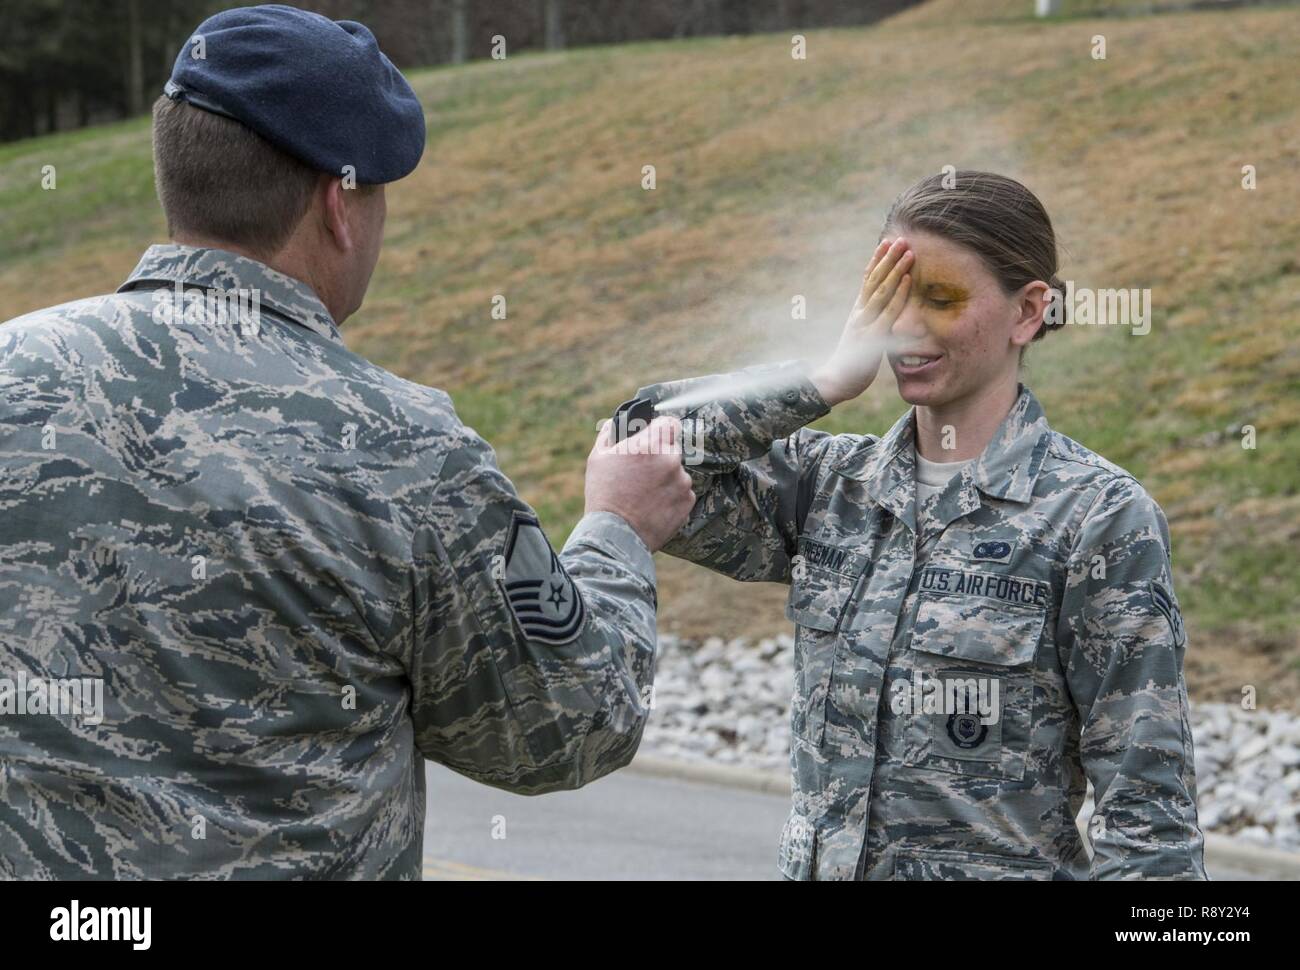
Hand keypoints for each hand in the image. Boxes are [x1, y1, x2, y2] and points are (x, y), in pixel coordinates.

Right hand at [584, 416, 696, 552]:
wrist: (616, 534)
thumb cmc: (604, 495)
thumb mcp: (598, 458)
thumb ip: (609, 434)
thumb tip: (615, 423)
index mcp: (649, 445)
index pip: (669, 423)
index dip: (661, 429)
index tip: (655, 436)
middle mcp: (671, 460)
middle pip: (673, 449)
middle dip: (660, 457)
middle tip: (643, 473)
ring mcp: (682, 482)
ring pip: (678, 472)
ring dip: (667, 478)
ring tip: (645, 494)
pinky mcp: (688, 502)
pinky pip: (683, 492)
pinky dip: (672, 497)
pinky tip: (654, 505)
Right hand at [811, 237, 912, 406]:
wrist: (835, 382)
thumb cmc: (850, 364)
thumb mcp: (861, 339)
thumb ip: (870, 325)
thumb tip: (884, 316)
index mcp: (857, 312)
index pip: (867, 280)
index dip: (877, 261)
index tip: (886, 243)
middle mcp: (859, 313)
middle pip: (874, 279)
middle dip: (888, 258)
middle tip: (901, 238)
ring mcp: (865, 323)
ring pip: (882, 290)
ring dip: (896, 269)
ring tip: (908, 252)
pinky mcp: (872, 336)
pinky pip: (888, 312)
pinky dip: (898, 295)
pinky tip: (907, 280)